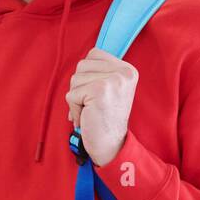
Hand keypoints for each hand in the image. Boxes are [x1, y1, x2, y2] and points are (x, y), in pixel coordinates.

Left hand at [65, 48, 137, 166]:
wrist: (112, 145)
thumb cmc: (105, 118)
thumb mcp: (110, 89)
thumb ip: (99, 72)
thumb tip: (80, 64)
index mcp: (128, 70)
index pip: (94, 54)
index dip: (87, 74)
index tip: (96, 94)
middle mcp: (124, 72)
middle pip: (82, 65)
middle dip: (80, 86)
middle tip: (93, 104)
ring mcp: (113, 80)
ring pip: (75, 79)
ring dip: (77, 98)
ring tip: (91, 110)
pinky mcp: (99, 91)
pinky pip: (72, 94)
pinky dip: (75, 109)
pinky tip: (87, 117)